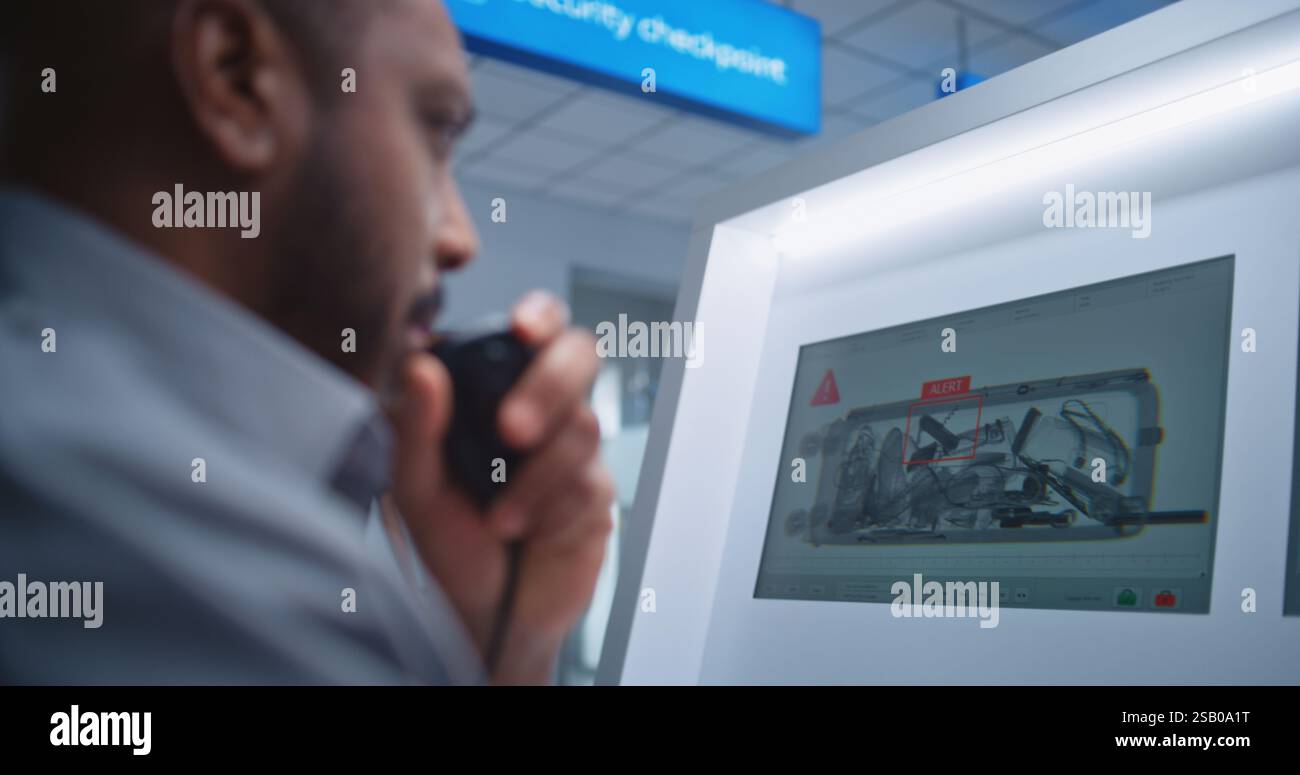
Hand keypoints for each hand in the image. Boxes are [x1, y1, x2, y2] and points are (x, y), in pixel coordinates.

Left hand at [389, 291, 613, 683]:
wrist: (483, 617)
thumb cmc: (446, 546)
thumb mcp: (415, 487)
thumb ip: (415, 427)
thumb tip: (421, 362)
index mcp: (498, 391)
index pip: (535, 331)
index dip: (541, 316)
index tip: (522, 328)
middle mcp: (543, 411)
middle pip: (580, 356)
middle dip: (548, 387)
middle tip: (510, 431)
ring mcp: (574, 450)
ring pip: (582, 426)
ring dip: (535, 477)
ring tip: (498, 520)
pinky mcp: (597, 493)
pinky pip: (589, 480)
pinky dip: (549, 507)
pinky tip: (521, 530)